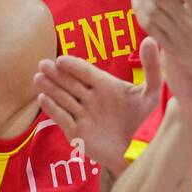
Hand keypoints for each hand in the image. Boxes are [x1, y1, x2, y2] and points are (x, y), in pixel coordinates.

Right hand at [35, 35, 163, 171]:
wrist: (136, 151)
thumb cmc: (143, 120)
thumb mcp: (151, 93)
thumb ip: (152, 68)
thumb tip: (150, 40)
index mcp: (104, 84)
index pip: (86, 72)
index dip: (74, 66)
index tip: (62, 60)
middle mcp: (89, 97)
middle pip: (70, 83)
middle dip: (56, 74)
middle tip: (43, 64)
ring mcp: (81, 114)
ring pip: (63, 98)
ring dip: (50, 88)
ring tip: (38, 78)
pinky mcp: (75, 132)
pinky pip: (62, 118)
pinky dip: (52, 109)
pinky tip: (43, 98)